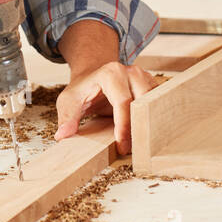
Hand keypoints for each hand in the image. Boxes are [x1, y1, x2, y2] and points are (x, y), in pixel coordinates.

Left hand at [54, 20, 155, 154]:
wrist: (94, 75)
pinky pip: (158, 104)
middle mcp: (132, 72)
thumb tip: (63, 135)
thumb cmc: (82, 89)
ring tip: (141, 145)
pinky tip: (147, 135)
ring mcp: (145, 77)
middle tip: (132, 149)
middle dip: (138, 127)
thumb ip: (66, 116)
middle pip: (142, 103)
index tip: (122, 146)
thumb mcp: (68, 100)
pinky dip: (153, 119)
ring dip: (148, 124)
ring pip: (153, 104)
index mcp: (111, 73)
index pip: (123, 102)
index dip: (124, 126)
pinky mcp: (152, 86)